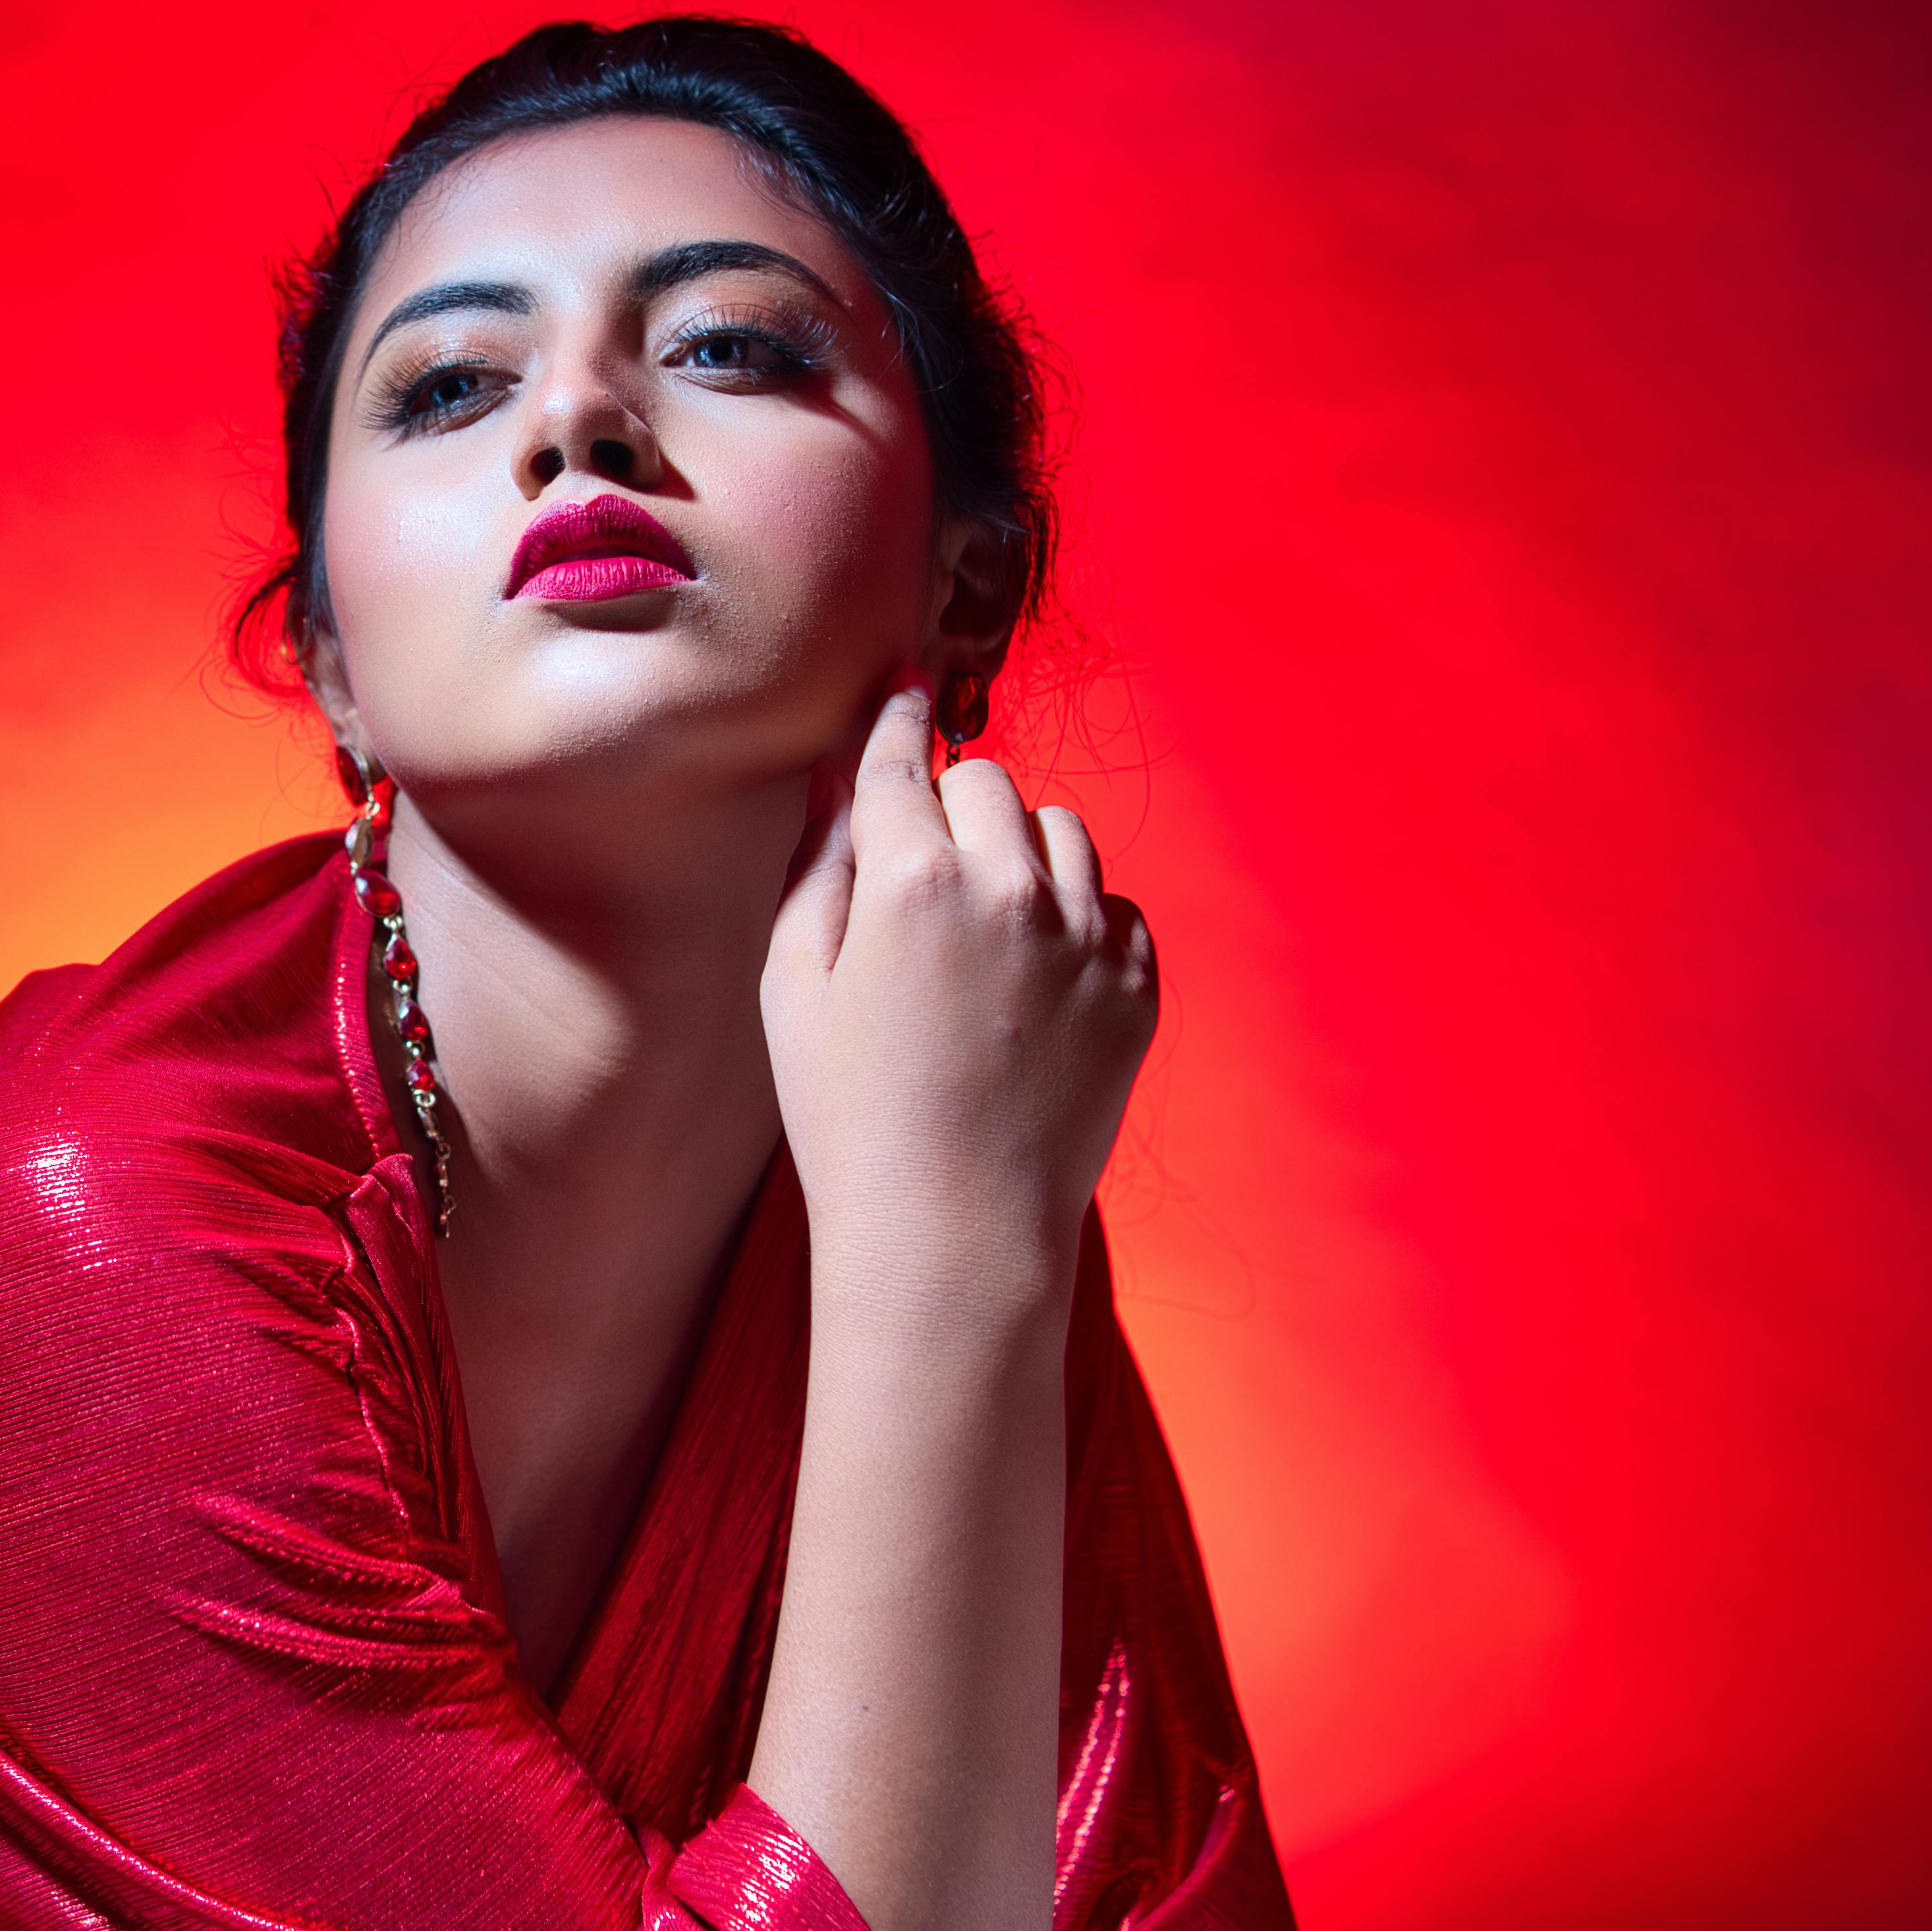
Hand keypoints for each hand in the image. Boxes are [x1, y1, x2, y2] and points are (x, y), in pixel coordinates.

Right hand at [761, 682, 1159, 1330]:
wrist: (954, 1236)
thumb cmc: (847, 1121)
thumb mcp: (794, 990)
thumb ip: (819, 870)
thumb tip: (842, 780)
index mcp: (910, 883)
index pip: (903, 760)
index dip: (896, 721)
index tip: (903, 693)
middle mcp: (1009, 892)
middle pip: (987, 779)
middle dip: (952, 800)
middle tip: (923, 862)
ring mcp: (1086, 939)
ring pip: (1061, 831)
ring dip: (1020, 851)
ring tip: (985, 923)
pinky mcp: (1137, 987)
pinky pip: (1114, 906)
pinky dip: (1076, 920)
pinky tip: (1033, 979)